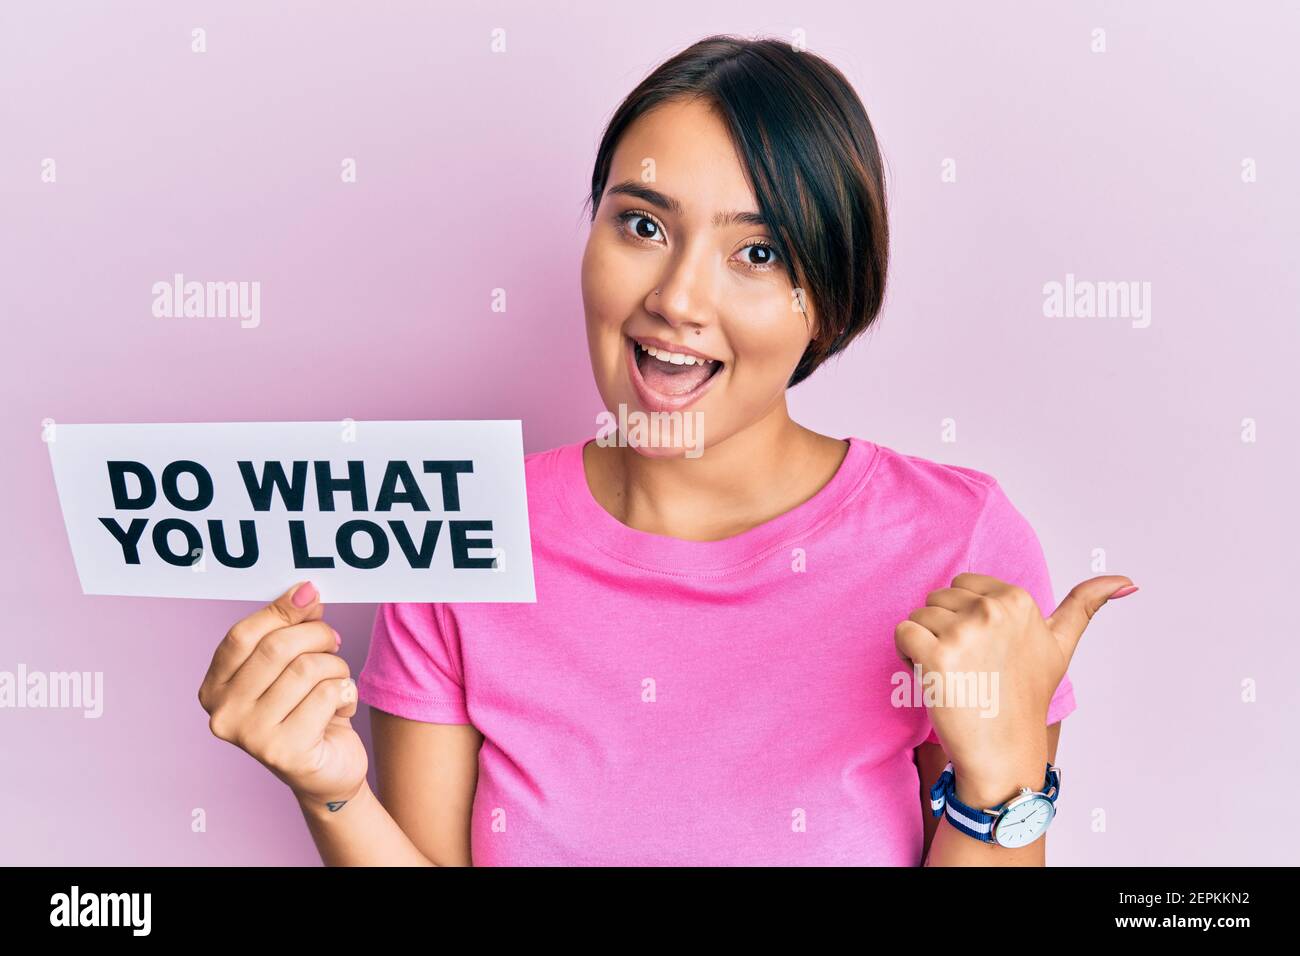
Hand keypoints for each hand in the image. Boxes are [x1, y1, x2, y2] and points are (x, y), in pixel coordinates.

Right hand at [198, 580, 368, 807]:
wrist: (328, 771)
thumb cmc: (307, 710)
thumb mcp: (295, 664)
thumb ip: (292, 628)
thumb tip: (305, 592)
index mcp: (215, 687)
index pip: (242, 635)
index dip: (281, 610)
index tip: (311, 594)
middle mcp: (223, 714)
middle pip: (276, 648)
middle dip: (317, 636)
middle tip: (334, 642)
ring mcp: (251, 737)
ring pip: (307, 669)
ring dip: (336, 668)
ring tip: (336, 682)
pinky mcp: (285, 753)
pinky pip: (327, 695)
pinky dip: (346, 693)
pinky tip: (341, 708)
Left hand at [895, 573, 1135, 794]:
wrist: (1003, 750)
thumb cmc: (1026, 697)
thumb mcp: (1061, 645)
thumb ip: (1086, 605)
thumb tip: (1127, 581)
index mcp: (1018, 599)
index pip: (963, 586)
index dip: (964, 618)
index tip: (984, 650)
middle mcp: (993, 610)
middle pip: (937, 599)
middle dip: (943, 629)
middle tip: (968, 666)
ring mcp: (965, 632)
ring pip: (918, 616)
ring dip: (924, 644)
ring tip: (953, 674)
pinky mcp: (937, 654)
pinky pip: (902, 633)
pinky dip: (906, 655)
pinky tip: (930, 677)